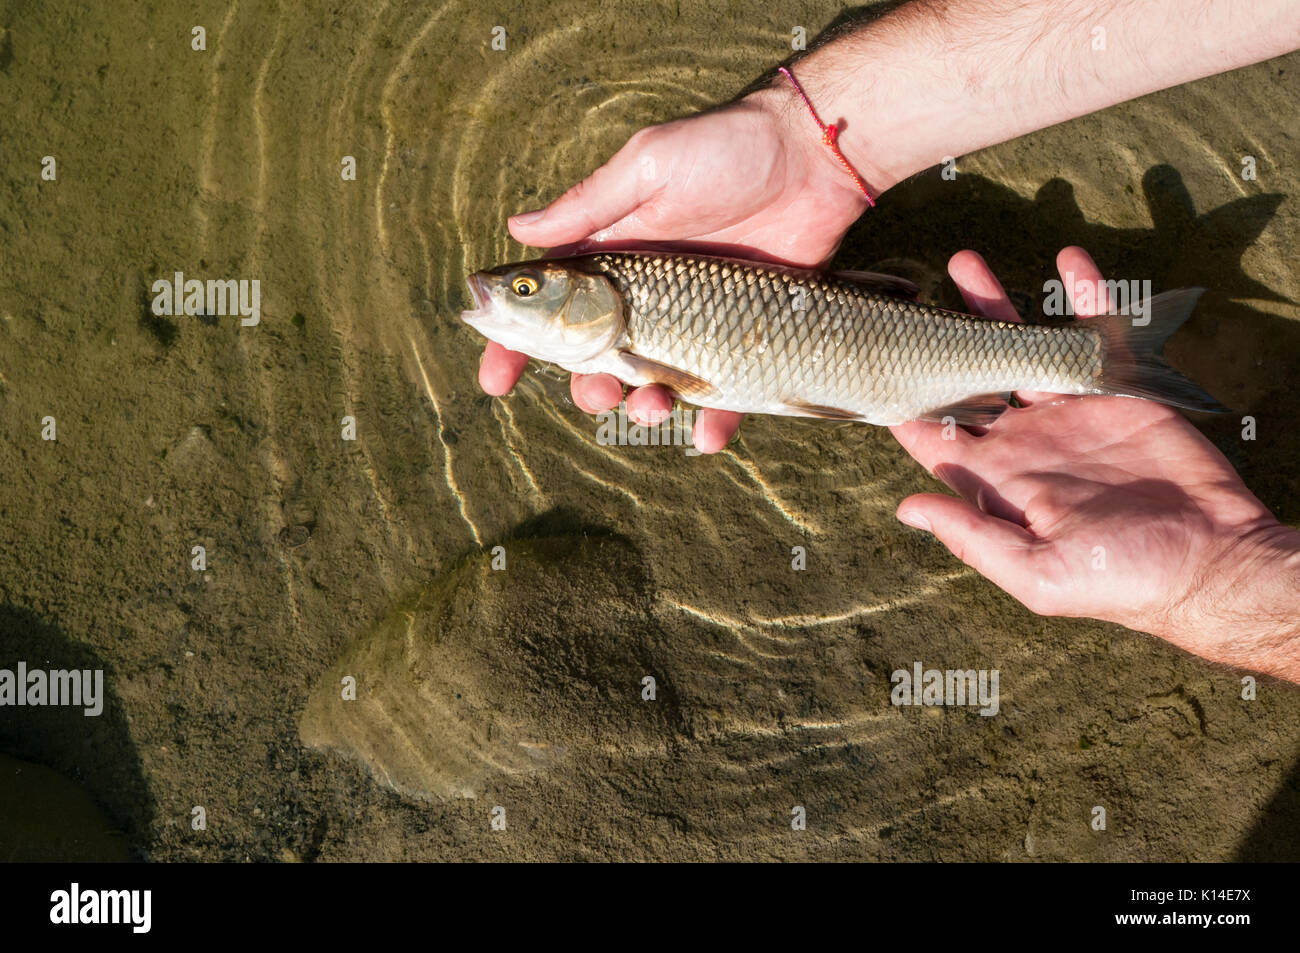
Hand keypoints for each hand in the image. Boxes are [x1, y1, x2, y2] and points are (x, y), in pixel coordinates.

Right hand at [478, 86, 868, 452]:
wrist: (811, 158)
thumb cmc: (725, 148)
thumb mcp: (647, 167)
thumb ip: (587, 205)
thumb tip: (517, 228)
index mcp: (611, 261)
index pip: (548, 309)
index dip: (515, 346)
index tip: (494, 380)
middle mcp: (645, 298)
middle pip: (595, 361)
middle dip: (586, 387)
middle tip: (598, 391)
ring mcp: (694, 322)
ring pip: (652, 385)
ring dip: (642, 408)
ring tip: (653, 406)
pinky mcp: (742, 336)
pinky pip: (724, 393)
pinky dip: (713, 422)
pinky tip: (708, 436)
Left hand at [892, 246, 1299, 679]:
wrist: (1212, 563)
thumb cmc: (1121, 582)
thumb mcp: (1038, 574)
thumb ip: (972, 538)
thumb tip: (906, 508)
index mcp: (996, 479)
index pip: (934, 433)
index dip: (904, 400)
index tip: (872, 363)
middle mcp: (1024, 438)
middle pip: (968, 376)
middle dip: (939, 336)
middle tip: (911, 293)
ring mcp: (1068, 410)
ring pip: (1020, 346)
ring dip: (994, 306)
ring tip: (965, 263)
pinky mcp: (1118, 390)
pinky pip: (1096, 333)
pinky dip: (1085, 295)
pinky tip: (1068, 259)